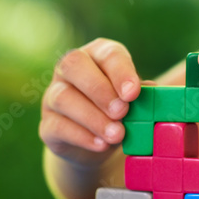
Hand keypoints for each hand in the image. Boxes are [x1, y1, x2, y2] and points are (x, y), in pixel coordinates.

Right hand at [40, 38, 140, 166]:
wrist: (97, 145)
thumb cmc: (119, 113)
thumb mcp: (134, 103)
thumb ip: (141, 95)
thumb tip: (151, 89)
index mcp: (96, 56)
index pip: (106, 53)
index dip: (121, 71)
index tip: (134, 93)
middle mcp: (69, 70)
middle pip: (74, 65)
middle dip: (100, 89)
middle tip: (122, 111)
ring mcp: (53, 97)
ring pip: (63, 98)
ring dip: (93, 117)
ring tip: (117, 134)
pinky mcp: (47, 125)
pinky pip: (57, 126)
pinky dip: (81, 136)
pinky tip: (101, 145)